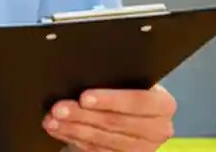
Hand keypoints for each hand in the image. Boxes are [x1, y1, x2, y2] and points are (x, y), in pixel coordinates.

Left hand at [42, 83, 175, 150]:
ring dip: (73, 129)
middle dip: (82, 115)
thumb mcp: (126, 80)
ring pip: (103, 139)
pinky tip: (60, 130)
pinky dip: (74, 139)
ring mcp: (144, 148)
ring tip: (52, 120)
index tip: (84, 97)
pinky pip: (98, 150)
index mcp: (163, 104)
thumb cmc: (124, 88)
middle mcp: (159, 129)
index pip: (138, 101)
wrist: (128, 110)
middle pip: (116, 122)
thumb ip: (113, 77)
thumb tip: (83, 70)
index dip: (110, 100)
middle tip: (58, 108)